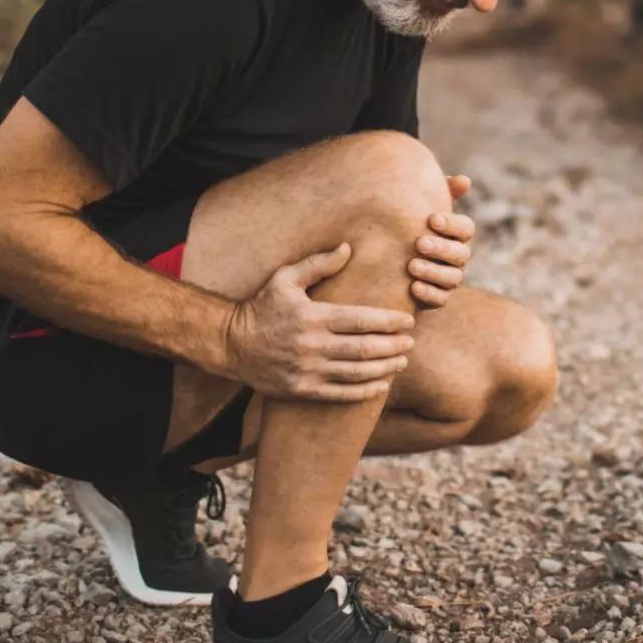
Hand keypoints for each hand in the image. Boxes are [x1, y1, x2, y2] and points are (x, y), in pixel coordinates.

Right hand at [220, 243, 415, 400]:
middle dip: (393, 346)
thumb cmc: (262, 307)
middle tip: (411, 342)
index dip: (389, 322)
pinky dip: (364, 391)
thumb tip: (347, 248)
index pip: (361, 320)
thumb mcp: (284, 279)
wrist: (231, 344)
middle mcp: (312, 346)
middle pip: (364, 349)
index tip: (408, 320)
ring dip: (384, 368)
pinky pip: (340, 394)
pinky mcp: (302, 390)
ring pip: (356, 373)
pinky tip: (381, 385)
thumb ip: (317, 265)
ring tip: (402, 361)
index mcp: (312, 317)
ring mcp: (307, 371)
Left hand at [410, 173, 476, 307]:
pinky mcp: (437, 299)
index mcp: (455, 234)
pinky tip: (412, 287)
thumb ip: (437, 192)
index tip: (430, 219)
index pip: (466, 228)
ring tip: (411, 265)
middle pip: (461, 254)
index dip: (452, 224)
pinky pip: (440, 299)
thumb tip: (464, 181)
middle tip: (419, 243)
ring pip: (453, 278)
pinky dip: (429, 293)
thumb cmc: (404, 225)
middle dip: (441, 248)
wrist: (383, 259)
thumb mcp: (414, 207)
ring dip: (433, 271)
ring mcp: (448, 279)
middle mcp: (457, 257)